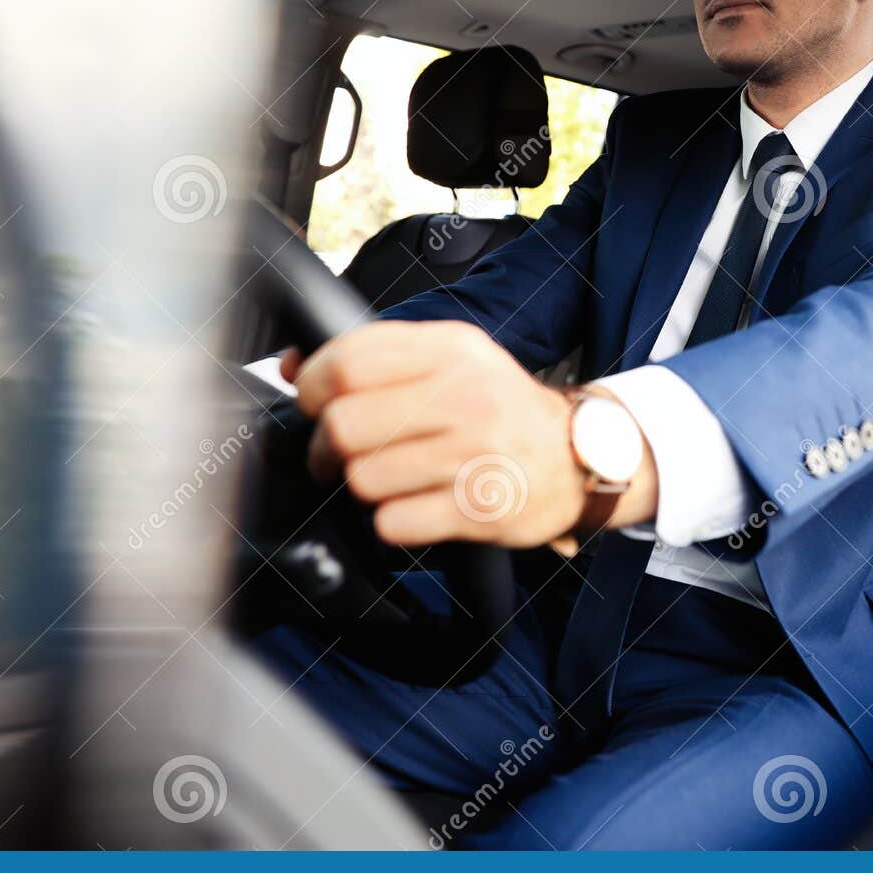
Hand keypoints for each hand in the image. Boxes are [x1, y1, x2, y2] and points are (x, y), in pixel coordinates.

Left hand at [283, 321, 655, 548]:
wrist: (580, 456)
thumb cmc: (503, 409)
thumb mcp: (454, 360)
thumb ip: (377, 356)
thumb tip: (291, 364)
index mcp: (453, 349)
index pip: (348, 361)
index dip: (313, 387)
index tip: (315, 403)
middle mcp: (466, 395)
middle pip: (345, 425)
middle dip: (326, 447)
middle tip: (337, 455)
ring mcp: (475, 454)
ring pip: (363, 478)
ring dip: (362, 487)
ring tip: (387, 481)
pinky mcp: (481, 508)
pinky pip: (394, 522)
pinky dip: (392, 522)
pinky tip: (414, 508)